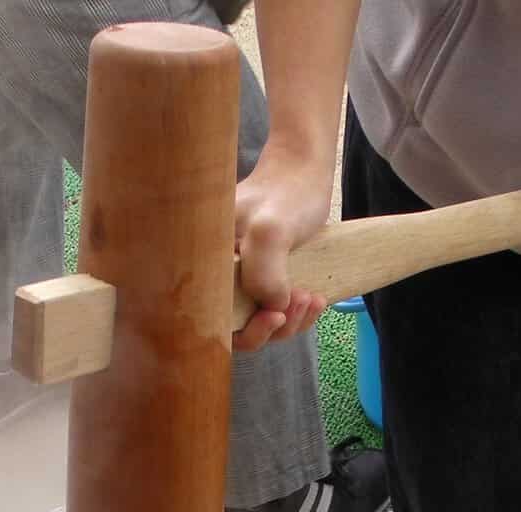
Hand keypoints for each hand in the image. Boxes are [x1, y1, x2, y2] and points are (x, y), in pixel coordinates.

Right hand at [233, 141, 332, 351]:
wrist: (303, 171)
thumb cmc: (285, 194)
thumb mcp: (270, 231)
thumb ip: (264, 274)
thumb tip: (273, 309)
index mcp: (207, 266)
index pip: (216, 322)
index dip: (247, 330)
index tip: (276, 313)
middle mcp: (220, 276)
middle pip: (242, 327)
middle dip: (275, 324)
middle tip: (301, 298)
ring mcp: (242, 279)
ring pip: (262, 321)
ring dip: (291, 318)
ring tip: (311, 297)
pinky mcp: (262, 278)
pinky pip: (275, 310)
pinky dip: (297, 312)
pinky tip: (314, 298)